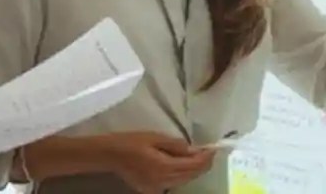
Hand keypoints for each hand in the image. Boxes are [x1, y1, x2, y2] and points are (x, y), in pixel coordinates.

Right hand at [101, 131, 216, 193]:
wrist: (111, 154)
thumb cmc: (132, 141)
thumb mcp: (155, 137)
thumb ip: (176, 145)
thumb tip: (194, 149)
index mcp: (165, 167)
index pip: (193, 165)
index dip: (206, 157)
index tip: (214, 148)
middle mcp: (163, 182)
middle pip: (191, 175)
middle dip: (203, 164)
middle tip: (209, 152)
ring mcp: (158, 188)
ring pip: (184, 181)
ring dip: (193, 170)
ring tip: (199, 157)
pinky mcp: (152, 190)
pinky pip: (173, 183)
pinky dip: (181, 174)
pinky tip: (182, 165)